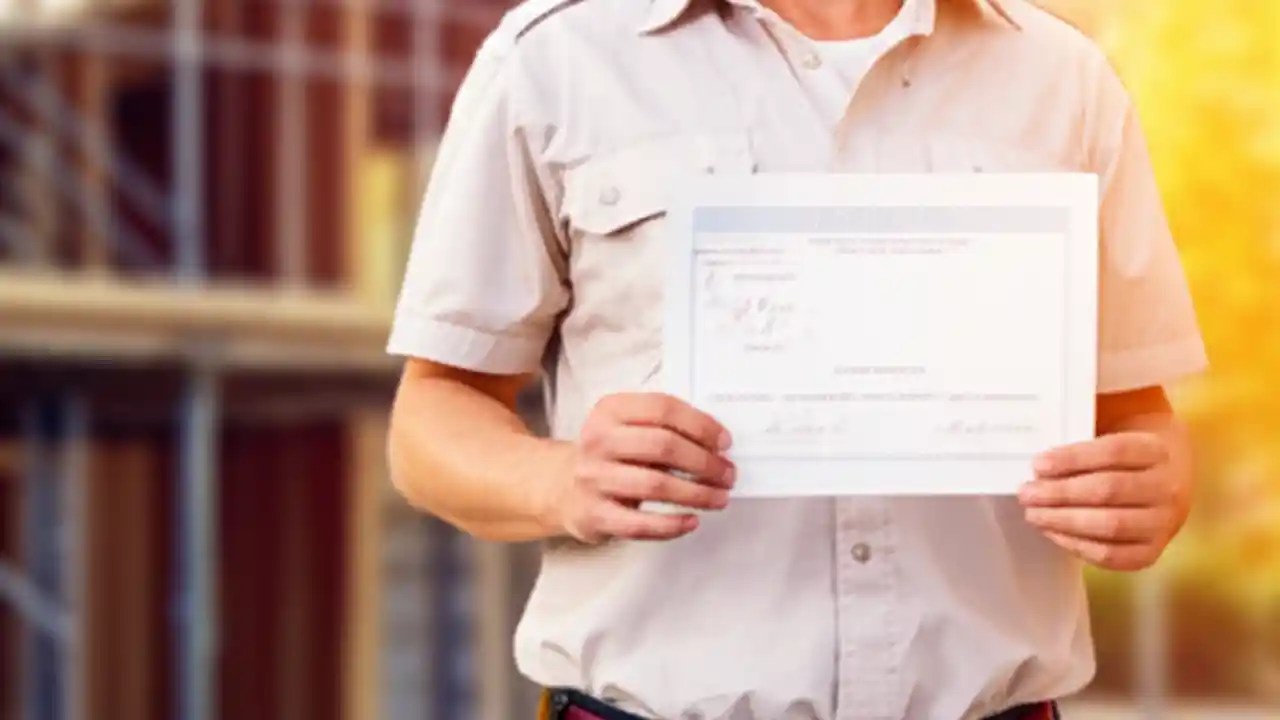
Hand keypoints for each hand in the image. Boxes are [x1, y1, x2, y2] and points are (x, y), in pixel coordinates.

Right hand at [552, 393, 734, 543]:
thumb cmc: (609, 455)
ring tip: (719, 497)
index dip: (701, 425)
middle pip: (663, 446)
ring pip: (656, 485)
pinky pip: (639, 524)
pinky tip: (691, 521)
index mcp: (609, 410)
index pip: (663, 408)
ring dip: (697, 494)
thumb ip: (664, 427)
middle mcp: (598, 440)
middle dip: (704, 462)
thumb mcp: (627, 426)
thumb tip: (716, 445)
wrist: (562, 486)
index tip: (724, 442)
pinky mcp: (593, 514)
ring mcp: (593, 478)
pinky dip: (671, 525)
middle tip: (727, 473)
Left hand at [1018, 431, 1189, 570]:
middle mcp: (1168, 487)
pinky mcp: (1153, 552)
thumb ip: (1082, 447)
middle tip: (1027, 493)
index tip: (1038, 464)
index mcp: (1157, 450)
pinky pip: (1113, 556)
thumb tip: (1040, 468)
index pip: (1113, 451)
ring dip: (1064, 521)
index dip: (1072, 459)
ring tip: (1034, 514)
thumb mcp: (1115, 435)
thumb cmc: (1126, 456)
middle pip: (1110, 490)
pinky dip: (1078, 546)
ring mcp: (1165, 523)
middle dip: (1061, 494)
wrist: (1170, 476)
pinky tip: (1054, 533)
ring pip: (1112, 525)